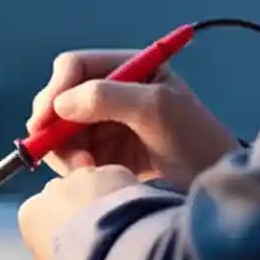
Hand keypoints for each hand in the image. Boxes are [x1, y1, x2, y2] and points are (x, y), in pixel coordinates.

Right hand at [18, 166, 138, 259]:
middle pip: (64, 195)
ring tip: (123, 227)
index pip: (40, 217)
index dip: (58, 231)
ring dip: (104, 199)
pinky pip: (119, 181)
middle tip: (99, 235)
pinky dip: (127, 194)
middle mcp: (51, 189)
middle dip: (80, 209)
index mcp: (30, 214)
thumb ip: (55, 257)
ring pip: (93, 183)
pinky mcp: (112, 171)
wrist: (106, 255)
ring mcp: (82, 176)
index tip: (73, 246)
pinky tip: (137, 216)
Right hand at [27, 50, 239, 188]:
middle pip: (60, 99)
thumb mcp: (156, 109)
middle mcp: (113, 92)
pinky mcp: (105, 156)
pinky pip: (71, 156)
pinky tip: (93, 177)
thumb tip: (60, 104)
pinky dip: (73, 167)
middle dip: (55, 127)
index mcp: (129, 69)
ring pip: (60, 131)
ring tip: (88, 172)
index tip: (43, 122)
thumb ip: (107, 96)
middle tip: (65, 156)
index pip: (74, 67)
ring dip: (64, 151)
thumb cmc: (195, 143)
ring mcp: (107, 125)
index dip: (55, 90)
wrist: (216, 192)